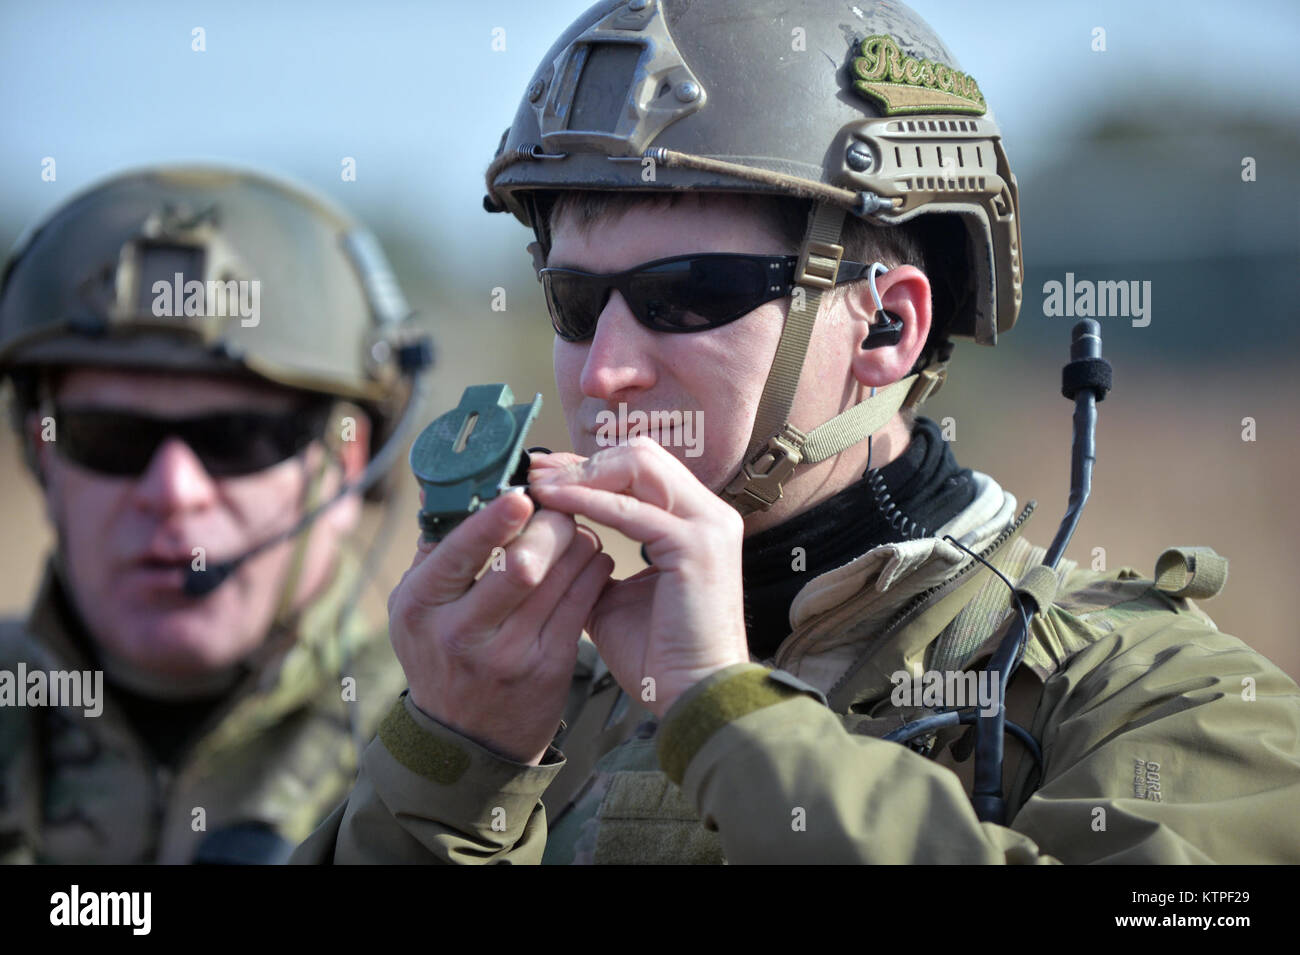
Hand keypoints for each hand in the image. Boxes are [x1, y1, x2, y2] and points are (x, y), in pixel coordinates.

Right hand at [387, 485, 613, 764]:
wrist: (464, 739)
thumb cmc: (440, 653)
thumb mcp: (417, 606)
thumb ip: (434, 550)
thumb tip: (448, 487)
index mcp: (421, 606)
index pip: (459, 552)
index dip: (494, 519)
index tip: (522, 494)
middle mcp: (461, 633)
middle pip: (522, 564)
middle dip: (552, 525)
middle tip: (562, 507)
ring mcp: (507, 655)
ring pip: (561, 578)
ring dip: (579, 542)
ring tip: (578, 529)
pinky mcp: (547, 669)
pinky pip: (582, 603)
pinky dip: (594, 571)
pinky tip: (592, 560)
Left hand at [528, 438, 749, 717]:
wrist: (692, 694)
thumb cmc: (658, 653)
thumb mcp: (614, 594)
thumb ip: (590, 562)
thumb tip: (550, 541)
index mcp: (694, 521)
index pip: (639, 468)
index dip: (589, 465)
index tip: (544, 474)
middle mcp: (708, 513)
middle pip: (640, 454)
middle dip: (583, 461)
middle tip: (536, 473)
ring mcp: (707, 525)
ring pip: (639, 466)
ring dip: (583, 473)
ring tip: (540, 485)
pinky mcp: (696, 546)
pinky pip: (633, 510)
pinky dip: (589, 501)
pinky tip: (555, 504)